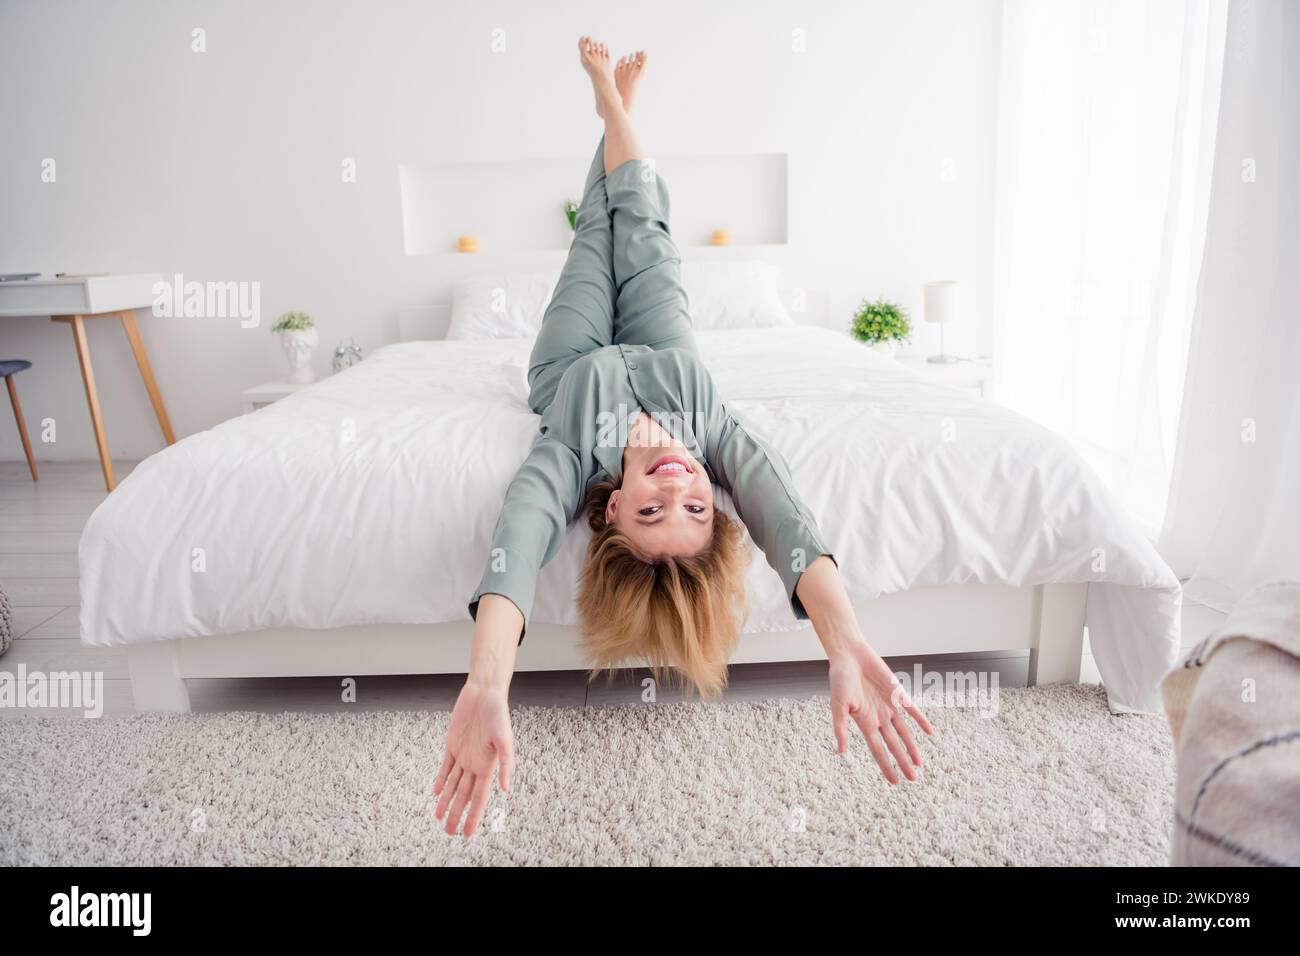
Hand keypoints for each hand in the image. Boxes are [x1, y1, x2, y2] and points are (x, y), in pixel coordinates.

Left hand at [433, 680, 514, 835]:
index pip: (478, 798)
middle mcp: (475, 764)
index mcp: (488, 766)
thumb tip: (505, 789)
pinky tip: (436, 792)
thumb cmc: (498, 713)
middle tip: (449, 832)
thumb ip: (506, 764)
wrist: (484, 692)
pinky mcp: (452, 744)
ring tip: (439, 818)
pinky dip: (441, 780)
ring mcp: (463, 755)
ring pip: (453, 784)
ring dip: (446, 801)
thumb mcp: (505, 739)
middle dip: (456, 814)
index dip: (473, 816)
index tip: (468, 833)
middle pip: (464, 795)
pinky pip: (445, 767)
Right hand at [827, 640, 933, 782]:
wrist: (849, 655)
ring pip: (904, 732)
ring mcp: (889, 706)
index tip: (895, 782)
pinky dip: (920, 720)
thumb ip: (840, 727)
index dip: (886, 766)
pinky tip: (929, 731)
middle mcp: (878, 717)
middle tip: (913, 779)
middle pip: (893, 745)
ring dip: (911, 747)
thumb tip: (841, 752)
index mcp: (864, 722)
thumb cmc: (840, 679)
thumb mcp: (838, 705)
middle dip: (902, 761)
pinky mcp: (897, 692)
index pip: (878, 750)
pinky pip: (912, 709)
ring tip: (919, 763)